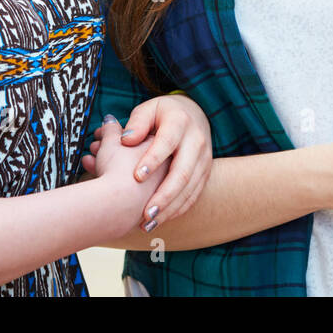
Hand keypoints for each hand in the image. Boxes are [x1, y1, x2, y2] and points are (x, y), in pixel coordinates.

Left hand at [82, 94, 211, 229]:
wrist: (195, 114)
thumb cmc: (163, 113)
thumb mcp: (149, 109)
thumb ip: (137, 122)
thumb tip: (126, 140)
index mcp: (180, 122)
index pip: (167, 142)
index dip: (153, 159)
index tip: (137, 176)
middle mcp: (196, 141)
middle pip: (183, 172)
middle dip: (165, 195)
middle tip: (145, 213)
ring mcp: (204, 159)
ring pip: (190, 188)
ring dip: (170, 208)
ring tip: (148, 223)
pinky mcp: (206, 172)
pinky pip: (194, 194)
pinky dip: (178, 209)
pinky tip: (160, 220)